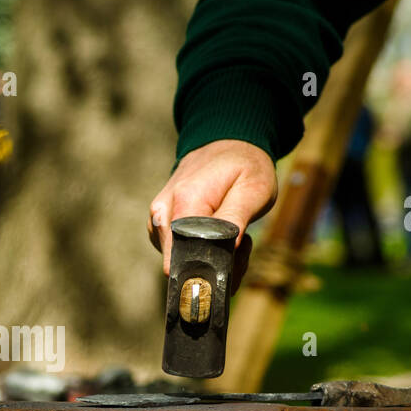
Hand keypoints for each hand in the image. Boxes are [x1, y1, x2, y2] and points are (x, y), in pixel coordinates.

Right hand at [147, 139, 277, 290]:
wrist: (226, 145)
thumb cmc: (243, 166)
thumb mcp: (253, 188)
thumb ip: (236, 218)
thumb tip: (226, 250)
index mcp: (185, 200)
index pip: (186, 252)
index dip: (211, 265)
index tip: (235, 261)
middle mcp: (162, 211)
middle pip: (181, 261)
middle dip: (214, 264)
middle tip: (242, 246)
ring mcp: (157, 220)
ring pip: (180, 260)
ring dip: (211, 258)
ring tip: (235, 238)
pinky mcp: (159, 227)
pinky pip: (177, 253)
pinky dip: (200, 252)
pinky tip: (219, 238)